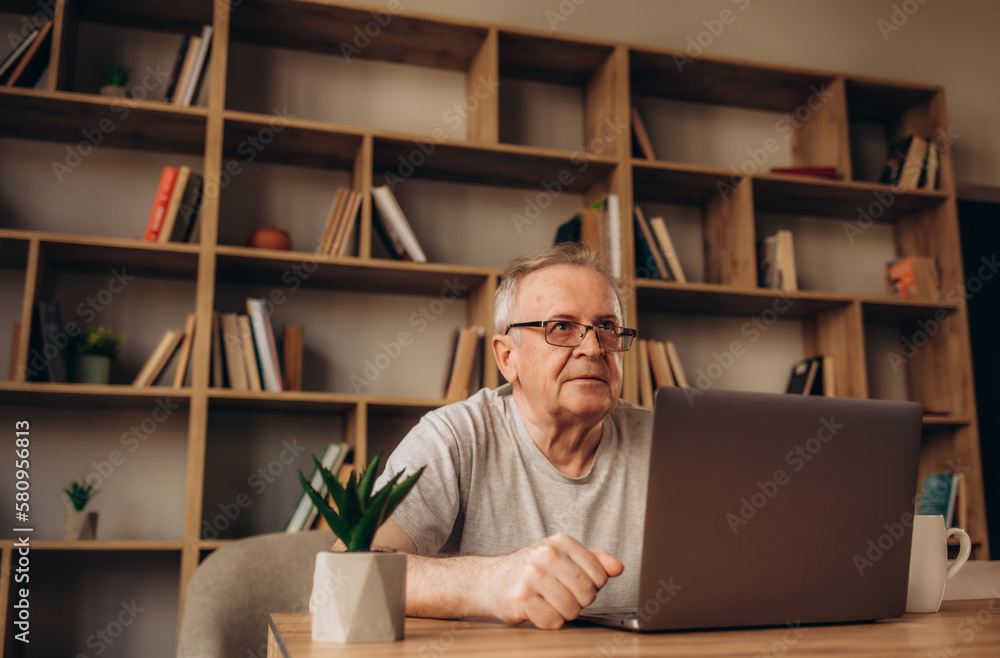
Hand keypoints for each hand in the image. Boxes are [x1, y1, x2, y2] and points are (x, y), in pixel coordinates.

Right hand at [478, 532, 623, 629]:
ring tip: (548, 602)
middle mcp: (547, 555)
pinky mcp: (522, 598)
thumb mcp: (562, 556)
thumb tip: (618, 567)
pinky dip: (548, 622)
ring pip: (571, 610)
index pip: (599, 575)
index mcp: (561, 542)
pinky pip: (553, 622)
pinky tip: (537, 610)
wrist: (489, 580)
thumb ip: (594, 560)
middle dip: (577, 601)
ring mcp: (533, 576)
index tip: (574, 583)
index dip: (590, 586)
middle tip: (559, 594)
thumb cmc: (529, 569)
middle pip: (587, 594)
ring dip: (562, 613)